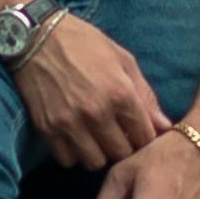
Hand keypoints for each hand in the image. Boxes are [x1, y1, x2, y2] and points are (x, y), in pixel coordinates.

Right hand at [12, 13, 169, 168]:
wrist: (34, 36)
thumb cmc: (84, 43)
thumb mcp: (122, 60)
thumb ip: (145, 95)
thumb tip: (165, 126)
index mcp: (120, 94)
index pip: (144, 138)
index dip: (144, 136)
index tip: (137, 131)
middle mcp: (96, 113)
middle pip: (121, 154)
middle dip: (123, 146)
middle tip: (117, 134)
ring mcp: (70, 124)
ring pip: (95, 162)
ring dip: (98, 153)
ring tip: (95, 137)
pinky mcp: (47, 129)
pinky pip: (67, 160)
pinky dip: (73, 153)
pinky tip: (75, 137)